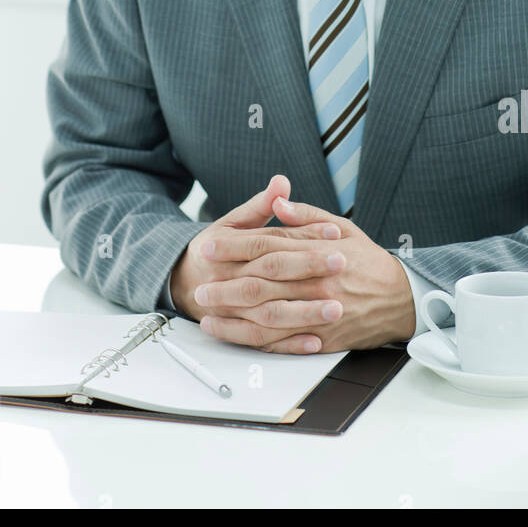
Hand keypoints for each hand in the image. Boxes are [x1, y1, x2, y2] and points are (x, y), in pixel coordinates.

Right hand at [169, 174, 342, 332]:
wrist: (185, 282)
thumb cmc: (217, 249)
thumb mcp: (233, 222)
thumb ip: (259, 205)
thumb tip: (281, 182)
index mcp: (227, 248)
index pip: (268, 241)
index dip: (302, 236)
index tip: (335, 233)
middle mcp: (228, 279)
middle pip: (269, 275)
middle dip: (307, 270)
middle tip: (341, 265)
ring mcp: (233, 308)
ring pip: (268, 313)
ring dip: (304, 312)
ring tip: (336, 308)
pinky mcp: (240, 329)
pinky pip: (265, 341)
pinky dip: (291, 343)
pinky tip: (316, 341)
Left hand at [194, 194, 415, 352]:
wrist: (403, 298)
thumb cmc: (369, 261)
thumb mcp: (343, 227)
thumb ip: (307, 216)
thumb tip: (278, 204)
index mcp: (318, 252)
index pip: (268, 246)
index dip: (234, 246)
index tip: (208, 246)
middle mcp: (317, 283)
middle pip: (262, 283)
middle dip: (226, 285)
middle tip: (201, 286)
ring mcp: (319, 314)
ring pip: (268, 317)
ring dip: (234, 318)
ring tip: (207, 315)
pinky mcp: (323, 339)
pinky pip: (285, 343)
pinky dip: (257, 341)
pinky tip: (236, 337)